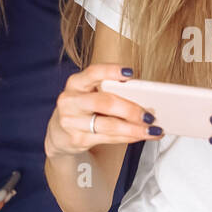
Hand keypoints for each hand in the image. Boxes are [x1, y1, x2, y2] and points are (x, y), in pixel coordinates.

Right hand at [45, 64, 163, 158]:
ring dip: (134, 129)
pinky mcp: (77, 139)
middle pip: (105, 102)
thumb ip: (109, 91)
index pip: (93, 73)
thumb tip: (144, 97)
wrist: (59, 134)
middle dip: (130, 109)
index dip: (111, 71)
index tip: (131, 72)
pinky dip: (128, 137)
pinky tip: (140, 135)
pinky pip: (109, 138)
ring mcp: (72, 122)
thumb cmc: (82, 108)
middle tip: (149, 115)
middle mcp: (71, 101)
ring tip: (152, 130)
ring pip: (109, 125)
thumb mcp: (88, 94)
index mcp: (76, 83)